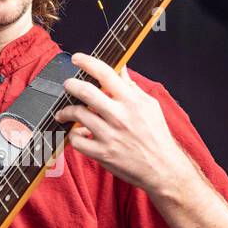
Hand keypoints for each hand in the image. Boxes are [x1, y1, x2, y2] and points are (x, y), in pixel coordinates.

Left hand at [56, 52, 194, 195]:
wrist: (162, 168)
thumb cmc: (156, 135)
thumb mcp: (149, 106)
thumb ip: (132, 87)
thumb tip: (120, 69)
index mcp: (132, 101)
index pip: (106, 74)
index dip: (88, 62)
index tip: (77, 58)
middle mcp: (120, 116)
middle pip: (86, 92)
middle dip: (71, 85)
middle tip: (67, 85)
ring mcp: (110, 136)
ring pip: (77, 115)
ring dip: (66, 111)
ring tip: (64, 113)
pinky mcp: (103, 154)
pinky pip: (77, 140)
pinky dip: (73, 135)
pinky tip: (77, 133)